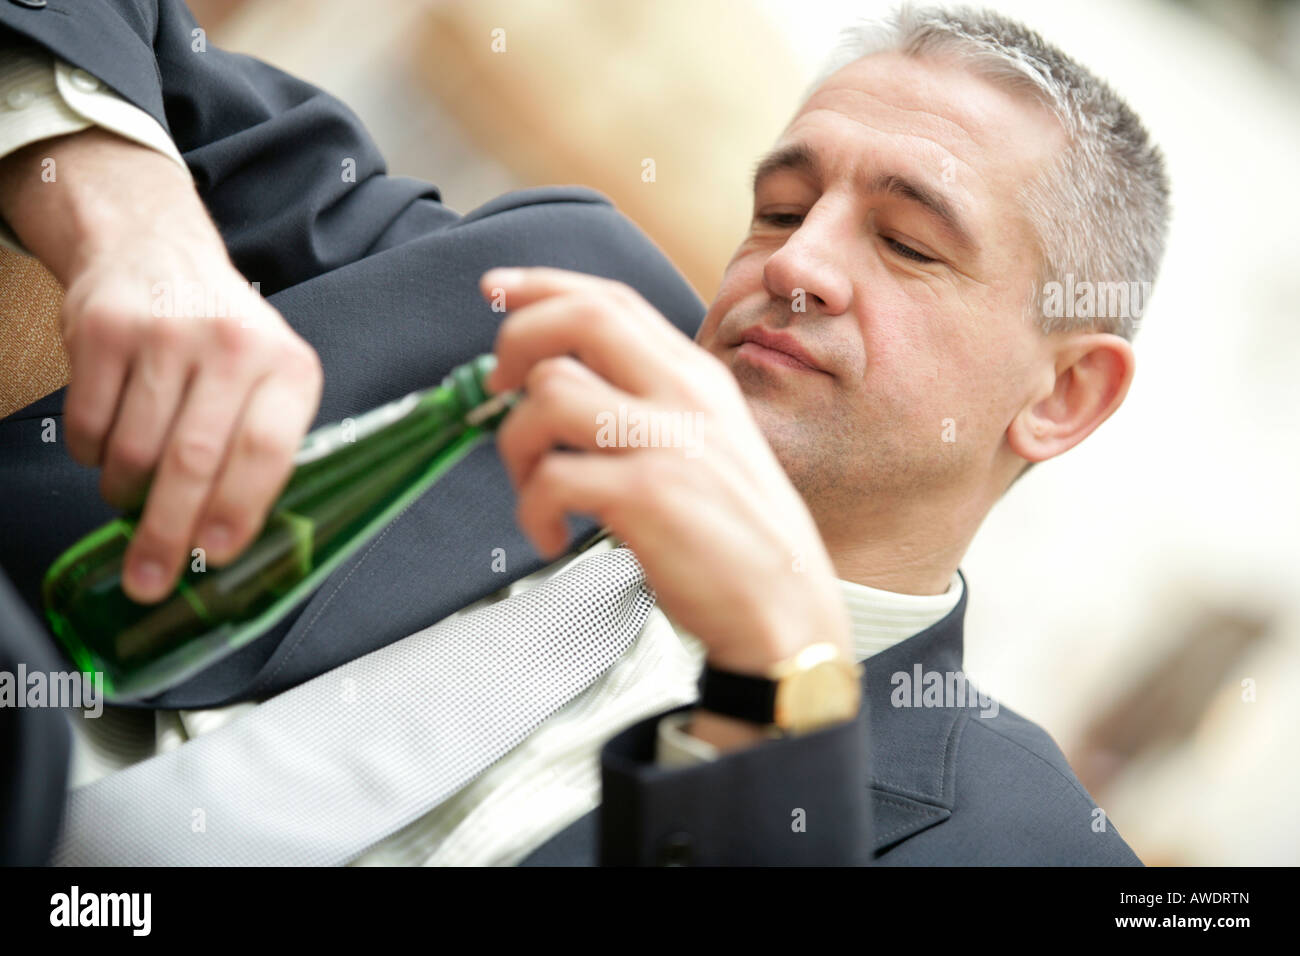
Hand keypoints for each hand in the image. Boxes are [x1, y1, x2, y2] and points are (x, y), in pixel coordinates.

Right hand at [0, 129, 322, 602]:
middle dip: (168, 534)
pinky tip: (110, 442)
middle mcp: (234, 345)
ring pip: (134, 451)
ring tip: (133, 492)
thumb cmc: (223, 338)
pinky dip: (92, 455)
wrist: (157, 252)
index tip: (216, 554)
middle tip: (151, 579)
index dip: (238, 509)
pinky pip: (88, 426)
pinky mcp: (105, 330)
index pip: (266, 449)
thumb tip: (229, 540)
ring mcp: (166, 333)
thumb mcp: (270, 381)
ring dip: (126, 493)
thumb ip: (260, 449)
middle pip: (193, 461)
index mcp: (289, 368)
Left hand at [481, 267, 851, 678]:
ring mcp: (668, 440)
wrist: (784, 608)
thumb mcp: (704, 446)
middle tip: (496, 387)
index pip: (611, 299)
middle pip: (580, 319)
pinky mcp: (648, 494)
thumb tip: (555, 387)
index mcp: (696, 377)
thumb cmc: (735, 539)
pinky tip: (551, 535)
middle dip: (515, 342)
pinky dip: (532, 511)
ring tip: (534, 489)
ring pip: (550, 393)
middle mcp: (685, 394)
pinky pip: (552, 477)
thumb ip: (645, 407)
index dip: (542, 286)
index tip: (495, 290)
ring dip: (516, 445)